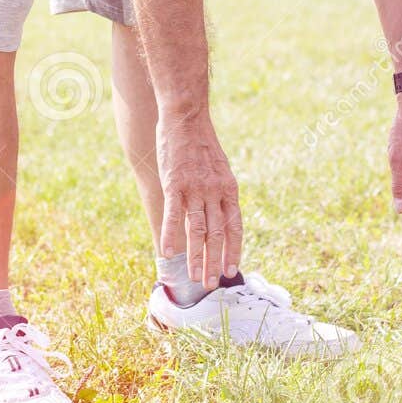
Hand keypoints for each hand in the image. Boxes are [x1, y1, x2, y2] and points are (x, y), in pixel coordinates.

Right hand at [157, 110, 241, 288]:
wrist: (187, 119)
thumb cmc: (201, 144)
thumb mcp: (220, 168)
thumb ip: (221, 191)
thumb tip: (222, 213)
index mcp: (229, 189)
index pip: (234, 226)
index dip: (233, 250)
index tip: (230, 270)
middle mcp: (215, 192)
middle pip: (217, 234)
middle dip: (214, 261)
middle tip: (210, 283)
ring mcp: (195, 189)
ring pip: (197, 230)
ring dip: (196, 257)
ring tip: (194, 277)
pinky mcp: (175, 184)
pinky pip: (174, 216)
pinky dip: (171, 236)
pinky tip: (167, 253)